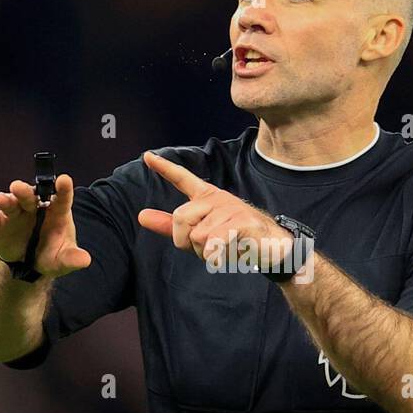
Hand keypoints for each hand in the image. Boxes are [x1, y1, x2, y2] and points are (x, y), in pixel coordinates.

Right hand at [0, 174, 90, 278]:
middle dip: (24, 191)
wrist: (28, 265)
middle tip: (18, 187)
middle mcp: (35, 207)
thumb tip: (84, 260)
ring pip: (10, 201)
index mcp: (56, 212)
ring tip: (0, 200)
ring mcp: (16, 212)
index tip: (64, 180)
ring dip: (5, 199)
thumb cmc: (51, 255)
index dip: (63, 188)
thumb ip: (72, 258)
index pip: (62, 198)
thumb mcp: (62, 260)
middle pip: (31, 195)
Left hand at [136, 151, 288, 267]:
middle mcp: (216, 198)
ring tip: (225, 249)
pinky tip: (230, 253)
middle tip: (208, 247)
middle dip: (187, 242)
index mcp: (206, 198)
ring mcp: (230, 207)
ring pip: (197, 236)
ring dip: (207, 253)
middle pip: (180, 218)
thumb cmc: (234, 240)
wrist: (271, 248)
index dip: (164, 168)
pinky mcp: (241, 221)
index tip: (147, 156)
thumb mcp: (199, 233)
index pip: (182, 179)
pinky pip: (213, 242)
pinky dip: (217, 256)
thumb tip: (141, 216)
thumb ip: (170, 226)